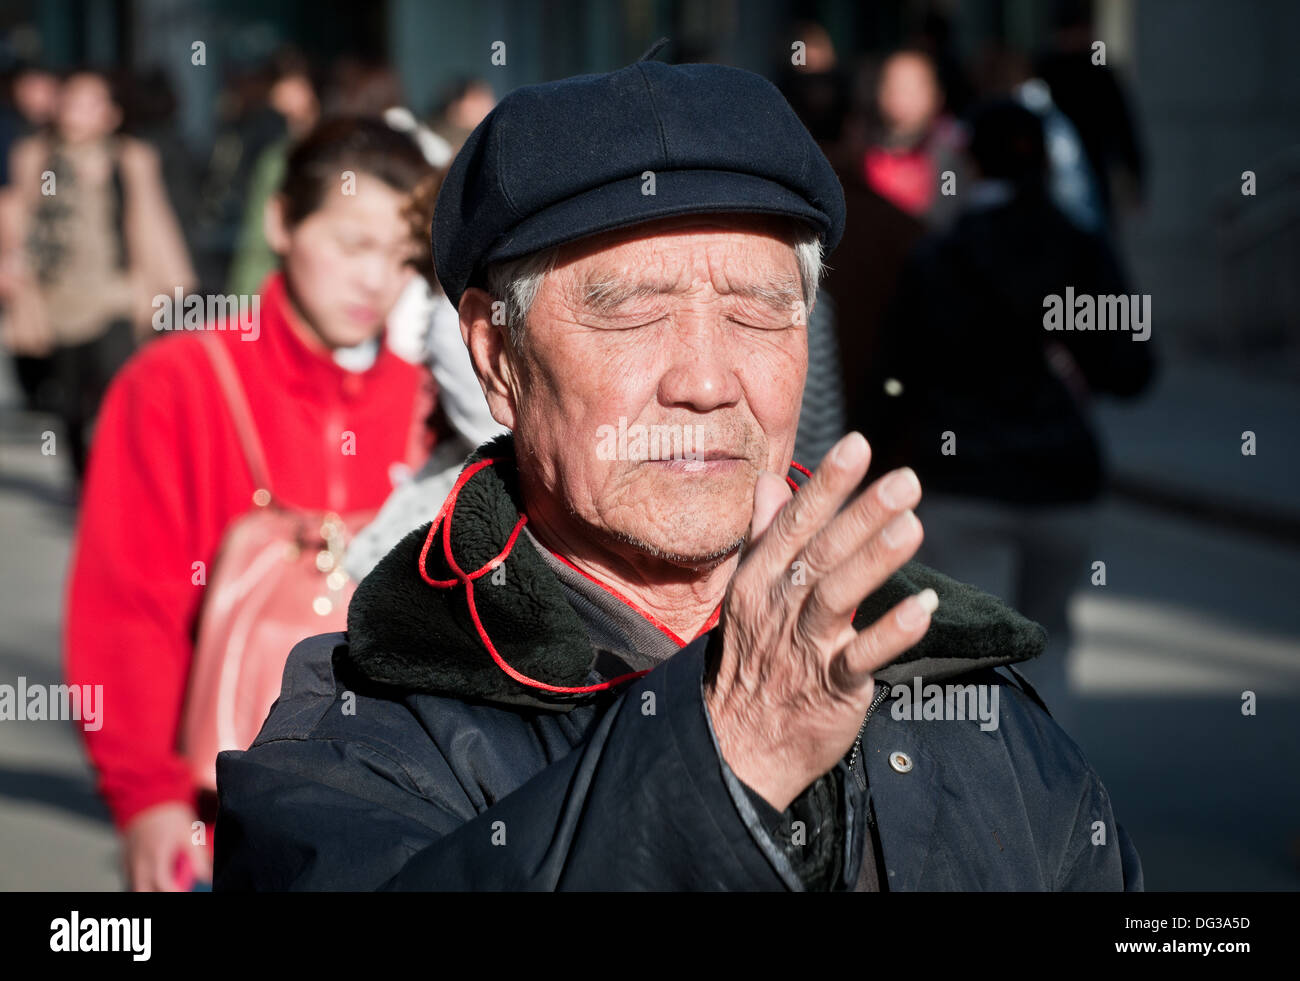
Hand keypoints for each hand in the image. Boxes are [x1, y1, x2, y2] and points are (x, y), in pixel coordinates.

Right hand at [122, 801, 211, 891]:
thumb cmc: (169, 816)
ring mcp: (128, 863)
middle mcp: (138, 863)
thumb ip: (198, 857)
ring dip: (150, 887)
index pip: (162, 885)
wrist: (146, 798)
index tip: (185, 891)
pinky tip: (153, 873)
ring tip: (165, 876)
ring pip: (135, 887)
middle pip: (143, 891)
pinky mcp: (123, 861)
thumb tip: (207, 876)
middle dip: (158, 892)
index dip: (175, 892)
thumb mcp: (188, 833)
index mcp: (156, 856)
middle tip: (174, 885)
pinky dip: (142, 881)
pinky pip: (130, 880)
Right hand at [704, 431, 935, 811]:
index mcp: (759, 579)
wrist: (739, 743)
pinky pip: (861, 658)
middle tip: (905, 481)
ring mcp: (804, 648)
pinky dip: (891, 632)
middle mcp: (778, 608)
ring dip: (874, 561)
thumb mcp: (748, 591)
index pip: (793, 523)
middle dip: (862, 514)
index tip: (858, 445)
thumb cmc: (753, 658)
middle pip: (820, 554)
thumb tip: (768, 480)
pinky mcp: (831, 688)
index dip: (826, 484)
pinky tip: (923, 608)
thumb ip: (764, 534)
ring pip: (836, 597)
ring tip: (912, 527)